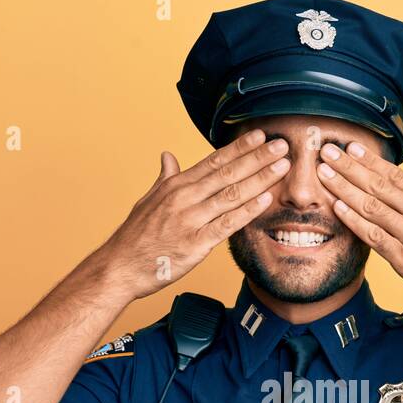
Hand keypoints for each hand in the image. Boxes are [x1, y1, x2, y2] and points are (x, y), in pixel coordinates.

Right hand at [92, 129, 291, 298]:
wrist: (120, 267)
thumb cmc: (135, 237)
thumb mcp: (148, 200)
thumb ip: (164, 178)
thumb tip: (168, 156)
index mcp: (175, 186)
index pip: (213, 161)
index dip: (238, 148)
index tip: (259, 135)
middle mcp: (184, 198)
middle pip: (227, 173)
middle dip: (257, 157)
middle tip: (281, 144)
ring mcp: (190, 220)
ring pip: (231, 195)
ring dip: (260, 179)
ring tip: (282, 167)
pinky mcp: (195, 244)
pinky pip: (226, 224)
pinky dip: (247, 211)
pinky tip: (266, 200)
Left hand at [315, 141, 402, 312]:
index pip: (396, 175)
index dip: (370, 160)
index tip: (351, 148)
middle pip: (377, 185)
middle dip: (348, 167)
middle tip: (327, 152)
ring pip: (371, 207)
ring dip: (343, 188)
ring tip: (323, 174)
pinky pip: (373, 237)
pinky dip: (354, 221)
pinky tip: (337, 207)